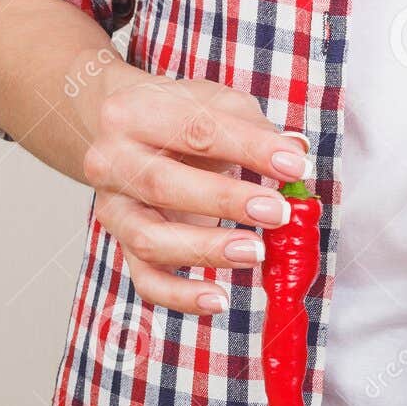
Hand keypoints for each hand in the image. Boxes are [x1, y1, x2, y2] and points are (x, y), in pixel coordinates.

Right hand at [78, 62, 310, 313]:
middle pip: (162, 185)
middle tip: (278, 212)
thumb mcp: (217, 106)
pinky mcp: (124, 247)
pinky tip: (218, 300)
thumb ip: (255, 128)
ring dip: (207, 249)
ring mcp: (114, 209)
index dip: (249, 149)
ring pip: (150, 239)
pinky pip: (147, 281)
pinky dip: (181, 296)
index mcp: (132, 113)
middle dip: (226, 201)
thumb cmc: (181, 121)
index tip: (294, 167)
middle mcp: (110, 161)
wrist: (129, 137)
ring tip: (256, 253)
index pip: (194, 130)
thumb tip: (295, 151)